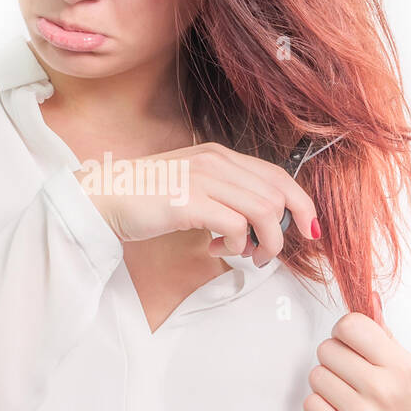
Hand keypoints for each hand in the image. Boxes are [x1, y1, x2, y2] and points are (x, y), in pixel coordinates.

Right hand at [73, 141, 318, 260]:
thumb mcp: (192, 187)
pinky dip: (236, 244)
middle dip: (282, 231)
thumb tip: (256, 224)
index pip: (278, 175)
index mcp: (219, 155)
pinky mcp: (190, 202)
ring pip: (264, 211)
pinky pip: (237, 225)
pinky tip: (216, 249)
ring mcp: (203, 179)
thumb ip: (224, 195)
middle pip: (278, 195)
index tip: (308, 230)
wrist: (102, 197)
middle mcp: (216, 161)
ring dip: (263, 242)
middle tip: (263, 253)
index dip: (302, 204)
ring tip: (245, 255)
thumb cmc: (145, 198)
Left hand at [303, 292, 410, 410]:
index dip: (345, 332)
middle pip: (327, 349)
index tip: (351, 343)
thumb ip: (384, 335)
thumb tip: (370, 298)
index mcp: (401, 367)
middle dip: (334, 358)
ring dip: (326, 383)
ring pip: (316, 375)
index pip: (351, 325)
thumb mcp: (408, 371)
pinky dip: (320, 407)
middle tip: (350, 375)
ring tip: (347, 396)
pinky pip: (311, 404)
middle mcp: (383, 389)